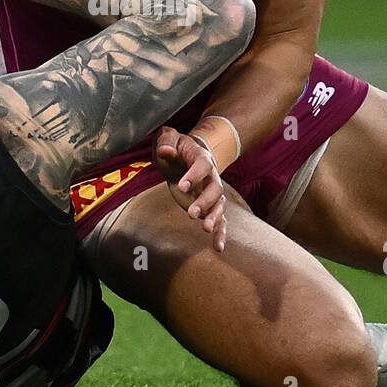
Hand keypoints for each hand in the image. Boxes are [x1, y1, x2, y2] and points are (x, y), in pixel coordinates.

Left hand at [152, 126, 227, 250]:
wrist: (187, 156)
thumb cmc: (176, 148)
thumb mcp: (168, 139)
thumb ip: (166, 142)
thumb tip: (166, 151)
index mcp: (202, 158)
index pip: (202, 166)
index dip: (194, 175)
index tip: (182, 186)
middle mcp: (212, 177)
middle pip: (215, 189)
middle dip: (205, 201)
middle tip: (191, 213)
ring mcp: (212, 193)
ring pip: (219, 206)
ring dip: (214, 218)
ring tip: (206, 229)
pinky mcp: (209, 207)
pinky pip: (220, 220)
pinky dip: (220, 233)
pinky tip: (218, 247)